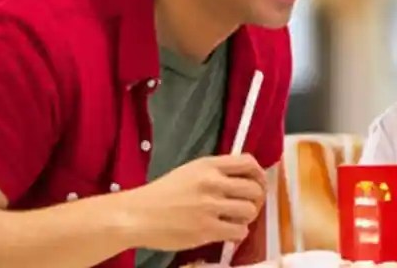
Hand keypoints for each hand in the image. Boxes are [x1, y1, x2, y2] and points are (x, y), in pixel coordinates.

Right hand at [120, 153, 266, 251]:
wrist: (136, 216)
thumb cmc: (161, 195)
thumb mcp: (189, 172)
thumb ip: (215, 172)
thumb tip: (242, 179)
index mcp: (208, 165)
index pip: (248, 163)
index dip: (259, 174)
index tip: (259, 183)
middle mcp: (213, 183)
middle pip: (254, 189)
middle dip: (255, 199)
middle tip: (248, 206)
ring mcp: (210, 207)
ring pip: (250, 211)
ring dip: (247, 217)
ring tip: (237, 220)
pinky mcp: (206, 230)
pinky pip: (239, 231)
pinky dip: (239, 233)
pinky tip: (229, 232)